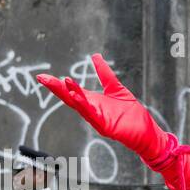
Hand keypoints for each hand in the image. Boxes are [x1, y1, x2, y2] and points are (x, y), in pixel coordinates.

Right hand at [38, 55, 167, 164]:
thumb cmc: (132, 114)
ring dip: (72, 94)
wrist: (147, 133)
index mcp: (92, 102)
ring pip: (81, 106)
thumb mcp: (116, 88)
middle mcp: (92, 111)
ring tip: (63, 82)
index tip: (42, 76)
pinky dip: (84, 106)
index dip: (58, 84)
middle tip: (42, 78)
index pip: (71, 91)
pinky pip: (93, 116)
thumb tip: (95, 56)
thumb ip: (105, 74)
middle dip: (56, 88)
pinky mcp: (106, 127)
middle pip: (70, 98)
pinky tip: (78, 97)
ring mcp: (98, 120)